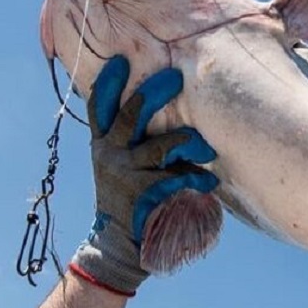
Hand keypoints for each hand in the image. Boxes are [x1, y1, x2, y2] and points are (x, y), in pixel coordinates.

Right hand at [70, 56, 217, 294]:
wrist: (118, 246)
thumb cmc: (130, 200)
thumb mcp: (122, 166)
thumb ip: (135, 141)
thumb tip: (164, 112)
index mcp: (102, 144)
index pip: (99, 107)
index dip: (108, 83)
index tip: (120, 61)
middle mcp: (109, 155)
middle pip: (131, 115)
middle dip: (154, 92)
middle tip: (176, 76)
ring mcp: (125, 175)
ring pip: (162, 146)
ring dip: (189, 142)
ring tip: (207, 148)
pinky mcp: (142, 195)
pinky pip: (177, 177)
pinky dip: (197, 178)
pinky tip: (208, 183)